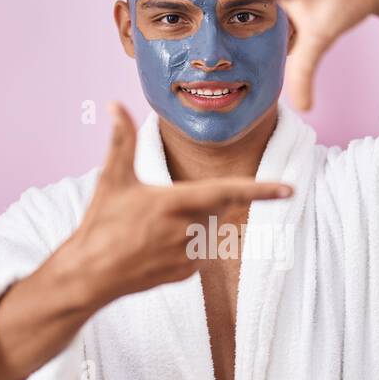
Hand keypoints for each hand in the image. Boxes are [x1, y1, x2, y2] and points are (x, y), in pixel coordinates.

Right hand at [62, 102, 293, 304]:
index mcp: (173, 203)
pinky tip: (158, 248)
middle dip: (203, 205)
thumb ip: (121, 140)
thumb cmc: (101, 224)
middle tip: (165, 210)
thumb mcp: (112, 179)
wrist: (90, 274)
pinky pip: (200, 253)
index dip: (260, 190)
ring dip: (194, 225)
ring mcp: (187, 256)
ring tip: (156, 230)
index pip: (227, 193)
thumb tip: (113, 104)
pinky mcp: (185, 275)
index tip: (288, 189)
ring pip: (210, 232)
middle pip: (217, 210)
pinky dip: (187, 246)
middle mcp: (186, 231)